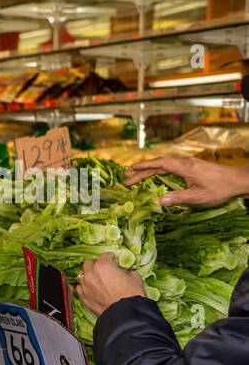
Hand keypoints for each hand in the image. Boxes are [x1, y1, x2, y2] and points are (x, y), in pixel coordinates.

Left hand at [77, 252, 145, 315]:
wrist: (125, 314)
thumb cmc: (131, 295)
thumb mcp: (134, 276)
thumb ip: (124, 270)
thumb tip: (121, 271)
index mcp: (103, 266)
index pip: (104, 256)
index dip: (109, 256)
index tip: (112, 258)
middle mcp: (91, 275)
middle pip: (88, 263)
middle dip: (96, 263)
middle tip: (102, 266)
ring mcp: (85, 287)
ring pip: (82, 276)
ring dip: (89, 275)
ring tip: (96, 277)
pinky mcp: (84, 298)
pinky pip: (80, 288)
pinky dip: (85, 286)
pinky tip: (91, 287)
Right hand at [124, 156, 248, 206]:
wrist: (238, 181)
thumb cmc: (220, 189)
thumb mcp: (199, 197)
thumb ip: (179, 198)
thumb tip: (159, 201)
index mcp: (186, 168)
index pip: (160, 164)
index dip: (144, 166)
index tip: (130, 170)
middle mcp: (186, 163)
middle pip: (159, 164)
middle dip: (141, 171)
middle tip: (126, 178)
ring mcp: (189, 164)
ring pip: (164, 165)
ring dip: (149, 170)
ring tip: (135, 176)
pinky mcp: (192, 167)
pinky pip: (171, 167)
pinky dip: (158, 171)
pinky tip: (154, 176)